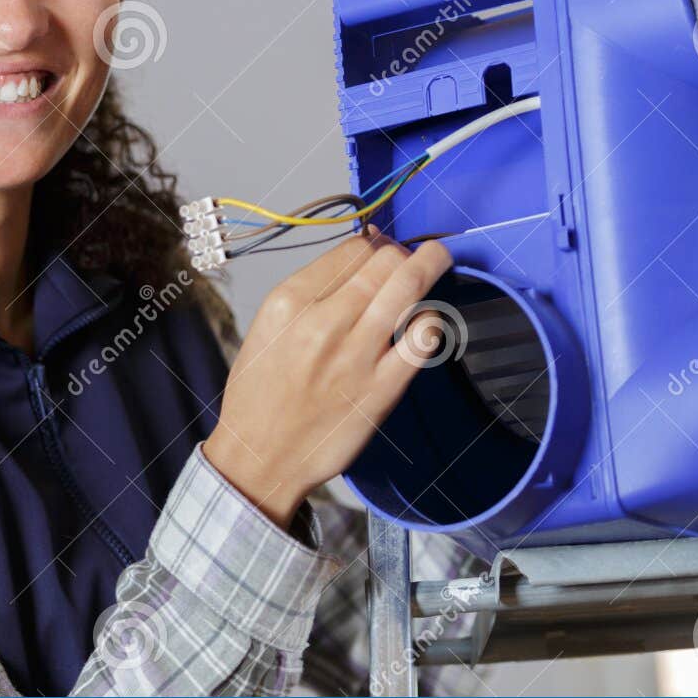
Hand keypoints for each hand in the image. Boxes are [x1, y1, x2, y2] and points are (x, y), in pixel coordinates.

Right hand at [202, 227, 453, 530]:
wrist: (261, 455)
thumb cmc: (260, 393)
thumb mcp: (267, 327)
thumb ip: (310, 293)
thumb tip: (356, 259)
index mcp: (288, 302)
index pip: (350, 249)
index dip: (374, 241)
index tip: (381, 247)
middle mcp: (322, 322)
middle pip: (383, 260)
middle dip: (404, 250)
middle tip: (412, 254)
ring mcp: (356, 355)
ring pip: (408, 286)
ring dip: (430, 264)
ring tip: (437, 258)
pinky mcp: (382, 388)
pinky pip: (424, 339)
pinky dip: (431, 321)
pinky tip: (425, 323)